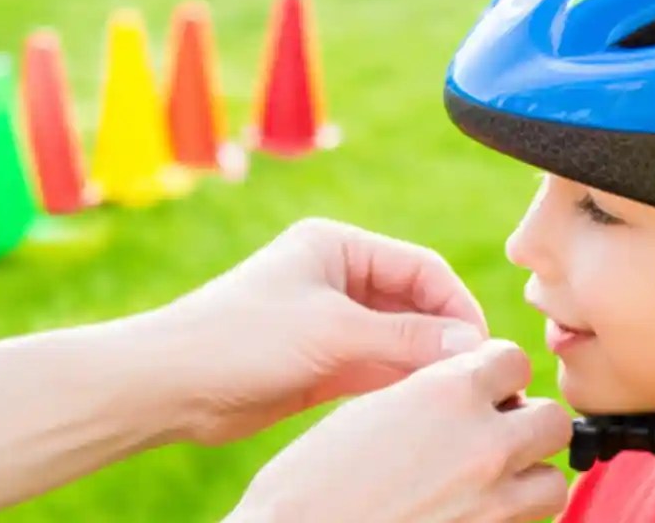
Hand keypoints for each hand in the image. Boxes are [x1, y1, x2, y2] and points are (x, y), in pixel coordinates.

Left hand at [163, 218, 488, 444]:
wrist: (171, 385)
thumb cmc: (239, 338)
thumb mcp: (330, 333)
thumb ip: (404, 339)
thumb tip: (472, 344)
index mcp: (336, 246)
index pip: (421, 267)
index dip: (457, 306)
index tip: (483, 349)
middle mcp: (336, 278)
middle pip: (414, 305)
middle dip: (445, 340)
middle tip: (479, 382)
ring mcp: (329, 323)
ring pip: (398, 342)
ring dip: (426, 367)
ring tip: (457, 401)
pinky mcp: (321, 363)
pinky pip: (376, 371)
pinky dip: (400, 386)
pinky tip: (421, 409)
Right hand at [228, 340, 572, 522]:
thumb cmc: (309, 481)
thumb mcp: (367, 412)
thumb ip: (427, 396)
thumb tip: (463, 394)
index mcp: (446, 395)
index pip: (514, 360)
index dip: (497, 372)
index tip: (481, 387)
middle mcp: (482, 446)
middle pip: (551, 420)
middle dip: (525, 423)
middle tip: (492, 433)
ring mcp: (494, 505)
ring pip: (551, 481)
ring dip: (526, 477)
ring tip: (488, 480)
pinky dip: (509, 517)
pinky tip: (472, 513)